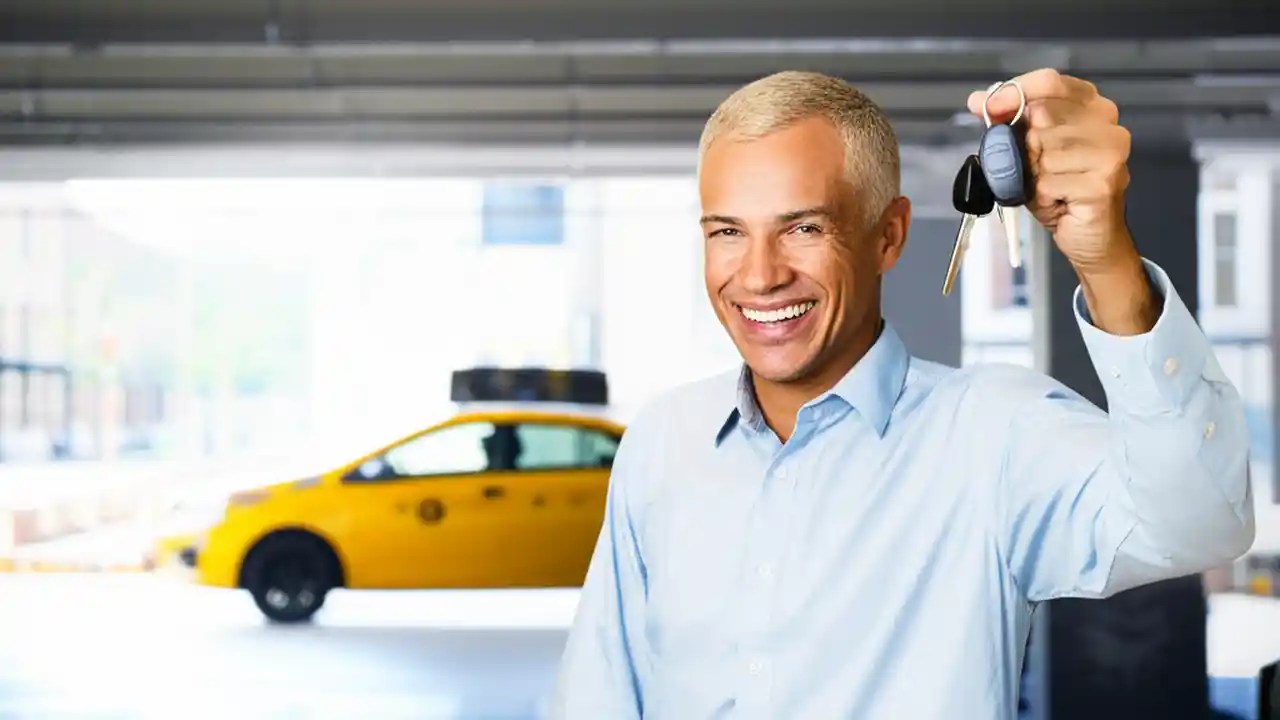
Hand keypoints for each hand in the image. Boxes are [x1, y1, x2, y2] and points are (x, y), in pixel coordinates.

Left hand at [968, 68, 1156, 334]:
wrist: (1089, 236)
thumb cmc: (1059, 190)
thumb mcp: (1029, 150)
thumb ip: (1008, 122)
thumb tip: (978, 100)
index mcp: (1092, 106)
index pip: (1050, 81)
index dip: (1014, 92)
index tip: (989, 108)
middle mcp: (1108, 123)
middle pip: (1040, 116)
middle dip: (1023, 148)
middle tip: (1035, 170)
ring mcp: (1110, 152)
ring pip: (1040, 152)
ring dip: (1031, 177)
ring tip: (1049, 188)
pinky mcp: (1103, 182)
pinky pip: (1046, 183)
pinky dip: (1040, 197)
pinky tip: (1057, 203)